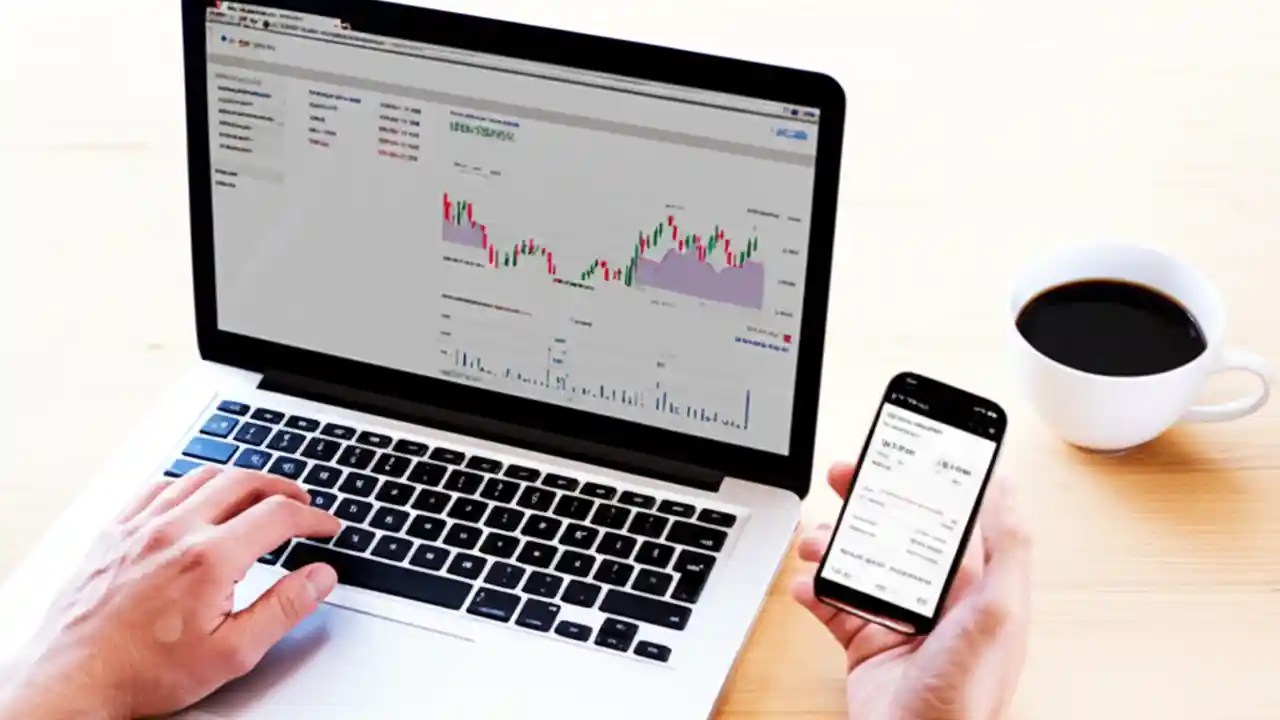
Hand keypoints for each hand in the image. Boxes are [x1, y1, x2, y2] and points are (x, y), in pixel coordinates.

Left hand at [0, 468, 339, 719]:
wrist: (74, 683)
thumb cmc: (144, 674)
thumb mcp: (232, 654)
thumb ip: (284, 609)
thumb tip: (320, 578)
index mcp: (210, 559)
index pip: (279, 515)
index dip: (314, 517)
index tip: (327, 526)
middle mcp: (175, 531)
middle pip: (245, 481)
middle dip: (283, 488)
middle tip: (301, 502)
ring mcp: (141, 526)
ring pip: (202, 475)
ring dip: (240, 478)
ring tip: (259, 493)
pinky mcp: (114, 531)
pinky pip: (158, 485)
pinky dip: (190, 482)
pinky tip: (198, 496)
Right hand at [791, 463, 1030, 719]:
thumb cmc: (962, 701)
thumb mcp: (997, 616)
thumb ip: (1007, 549)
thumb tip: (1007, 488)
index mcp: (976, 589)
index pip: (951, 518)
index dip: (924, 482)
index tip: (902, 452)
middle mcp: (938, 601)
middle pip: (897, 532)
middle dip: (867, 502)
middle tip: (842, 476)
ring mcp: (899, 621)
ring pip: (859, 562)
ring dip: (832, 544)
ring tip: (814, 542)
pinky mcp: (866, 643)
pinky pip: (833, 603)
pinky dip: (813, 589)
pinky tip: (805, 584)